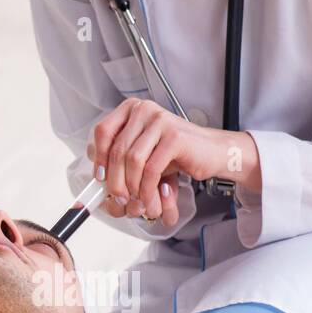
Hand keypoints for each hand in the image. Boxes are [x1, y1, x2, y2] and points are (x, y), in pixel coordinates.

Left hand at [88, 98, 256, 222]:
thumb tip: (99, 179)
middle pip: (117, 149)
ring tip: (137, 202)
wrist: (212, 152)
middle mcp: (145, 111)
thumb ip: (122, 159)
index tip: (101, 178)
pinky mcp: (174, 137)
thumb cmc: (177, 153)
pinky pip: (151, 169)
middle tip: (119, 199)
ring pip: (133, 160)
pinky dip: (147, 189)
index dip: (99, 158)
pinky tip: (151, 199)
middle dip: (115, 180)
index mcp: (133, 110)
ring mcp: (160, 122)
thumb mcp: (144, 152)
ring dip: (132, 187)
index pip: (103, 132)